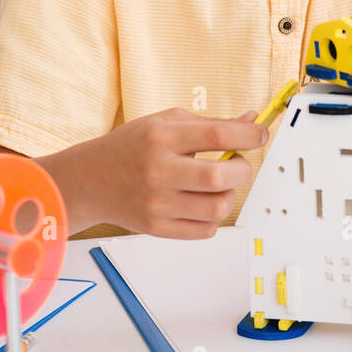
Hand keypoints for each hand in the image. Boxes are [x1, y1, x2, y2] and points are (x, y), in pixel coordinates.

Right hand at [82, 107, 268, 238]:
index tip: (261, 135)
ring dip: (229, 196)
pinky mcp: (157, 228)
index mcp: (162, 137)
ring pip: (218, 209)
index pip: (218, 135)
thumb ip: (212, 123)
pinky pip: (205, 230)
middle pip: (220, 178)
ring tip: (219, 185)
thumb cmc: (131, 147)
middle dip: (242, 170)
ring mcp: (157, 203)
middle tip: (238, 164)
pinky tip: (202, 202)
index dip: (250, 136)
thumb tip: (252, 123)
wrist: (91, 179)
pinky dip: (213, 217)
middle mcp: (158, 170)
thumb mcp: (167, 122)